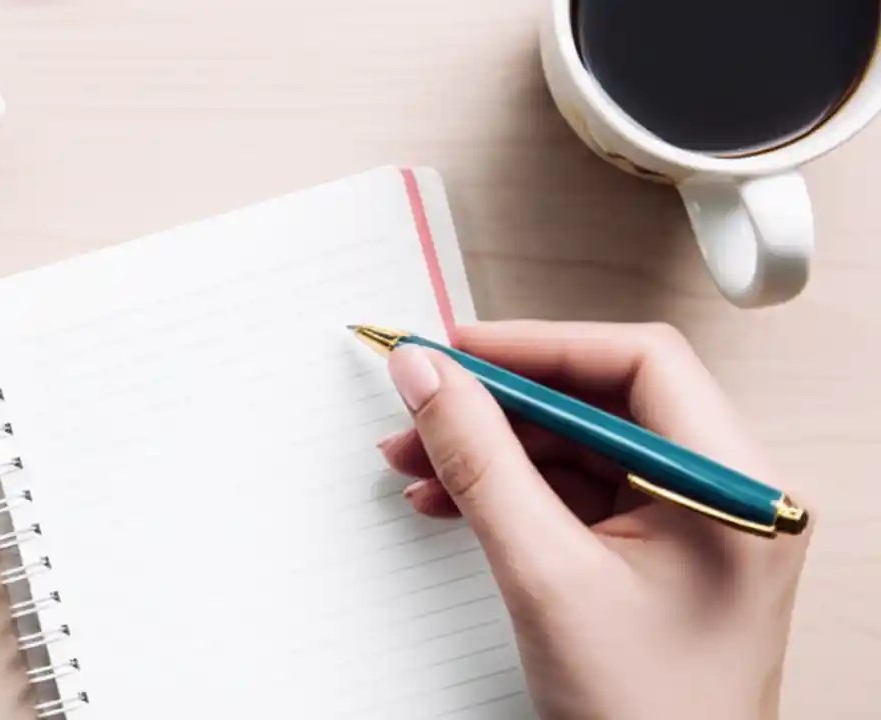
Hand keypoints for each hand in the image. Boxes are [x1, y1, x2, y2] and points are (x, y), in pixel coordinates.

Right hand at [379, 322, 809, 719]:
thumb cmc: (642, 716)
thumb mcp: (546, 576)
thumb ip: (481, 461)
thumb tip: (428, 375)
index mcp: (730, 484)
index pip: (637, 363)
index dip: (538, 346)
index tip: (458, 350)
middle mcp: (718, 492)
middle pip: (599, 401)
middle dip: (499, 402)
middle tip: (422, 400)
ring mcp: (685, 524)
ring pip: (577, 448)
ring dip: (492, 448)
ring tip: (413, 457)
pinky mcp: (650, 554)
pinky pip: (572, 494)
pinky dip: (507, 490)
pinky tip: (446, 497)